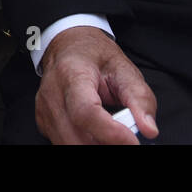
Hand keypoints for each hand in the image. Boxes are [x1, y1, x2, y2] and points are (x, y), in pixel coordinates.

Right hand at [36, 26, 158, 144]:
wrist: (67, 46)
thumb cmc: (94, 56)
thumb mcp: (124, 69)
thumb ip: (140, 98)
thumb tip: (149, 130)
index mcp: (72, 73)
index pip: (86, 112)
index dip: (111, 133)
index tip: (133, 141)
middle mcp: (53, 94)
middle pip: (76, 138)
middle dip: (106, 145)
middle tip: (127, 138)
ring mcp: (44, 110)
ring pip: (69, 146)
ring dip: (96, 145)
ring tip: (112, 133)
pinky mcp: (43, 122)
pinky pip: (64, 144)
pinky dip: (85, 143)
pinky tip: (96, 133)